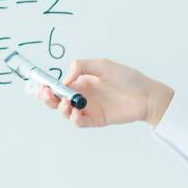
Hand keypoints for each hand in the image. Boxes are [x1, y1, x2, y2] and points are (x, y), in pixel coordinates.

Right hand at [30, 57, 173, 128]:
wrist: (147, 95)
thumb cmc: (128, 78)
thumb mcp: (103, 65)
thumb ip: (81, 67)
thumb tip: (65, 79)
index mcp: (81, 81)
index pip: (59, 84)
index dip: (46, 85)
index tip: (40, 85)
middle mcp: (82, 95)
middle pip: (57, 100)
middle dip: (47, 98)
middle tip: (47, 94)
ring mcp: (88, 108)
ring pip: (65, 112)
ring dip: (61, 109)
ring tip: (67, 104)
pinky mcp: (96, 120)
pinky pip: (80, 122)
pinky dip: (75, 119)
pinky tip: (77, 114)